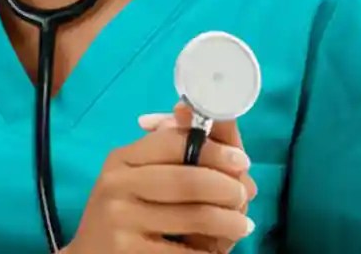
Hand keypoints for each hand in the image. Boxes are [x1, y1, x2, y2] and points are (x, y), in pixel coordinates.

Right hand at [67, 104, 256, 252]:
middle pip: (189, 179)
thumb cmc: (124, 213)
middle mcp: (117, 184)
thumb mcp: (137, 178)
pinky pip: (187, 252)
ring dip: (230, 221)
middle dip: (228, 187)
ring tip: (241, 225)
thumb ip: (171, 151)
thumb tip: (210, 121)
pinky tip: (216, 249)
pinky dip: (210, 250)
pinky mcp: (129, 252)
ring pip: (196, 216)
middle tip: (243, 197)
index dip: (214, 148)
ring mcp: (121, 220)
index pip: (173, 142)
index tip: (241, 160)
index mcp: (121, 159)